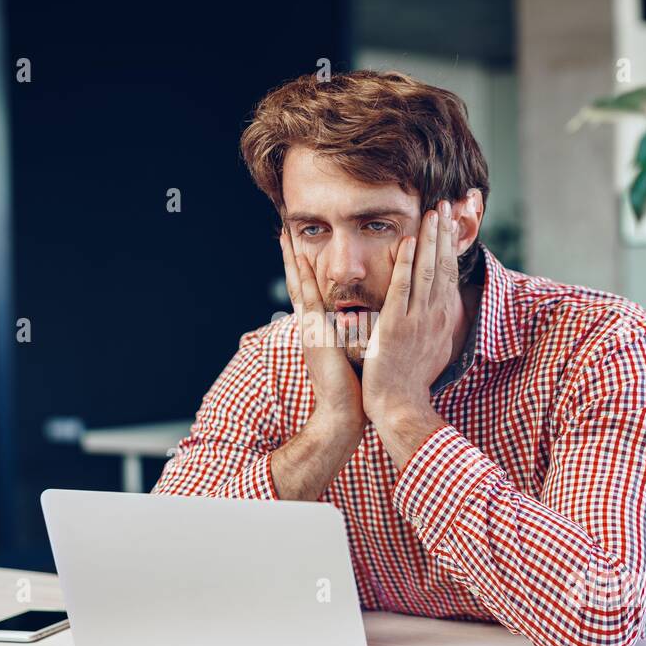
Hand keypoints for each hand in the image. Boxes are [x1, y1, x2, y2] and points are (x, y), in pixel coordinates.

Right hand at [279, 228, 364, 435]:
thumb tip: (360, 326)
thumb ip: (351, 339)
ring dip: (291, 260)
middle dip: (291, 259)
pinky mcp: (316, 333)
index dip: (303, 271)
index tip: (300, 249)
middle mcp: (311, 326)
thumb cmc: (352, 390)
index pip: (310, 294)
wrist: (343, 413)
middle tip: (285, 232)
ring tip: (285, 235)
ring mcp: (310, 329)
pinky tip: (298, 258)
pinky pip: (309, 298)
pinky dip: (303, 278)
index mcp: (319, 331)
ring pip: (299, 286)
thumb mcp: (350, 357)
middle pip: (299, 285)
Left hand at [362, 200, 458, 428]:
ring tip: (433, 212)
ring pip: (429, 271)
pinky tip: (410, 242)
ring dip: (431, 239)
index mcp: (442, 318)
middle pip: (444, 265)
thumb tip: (441, 312)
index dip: (451, 246)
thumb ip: (435, 325)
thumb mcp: (432, 349)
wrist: (400, 405)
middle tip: (446, 204)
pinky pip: (403, 289)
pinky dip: (408, 264)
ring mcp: (418, 320)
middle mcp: (435, 315)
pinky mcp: (397, 326)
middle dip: (445, 233)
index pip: (450, 273)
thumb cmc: (410, 381)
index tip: (451, 222)